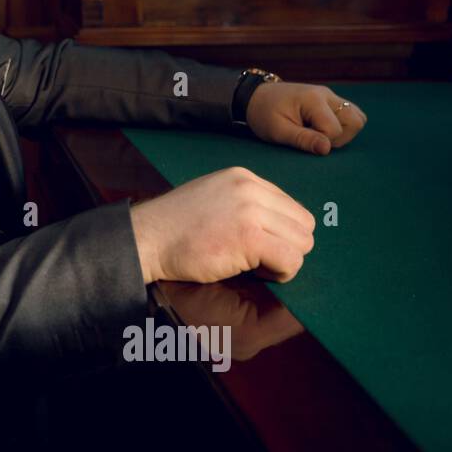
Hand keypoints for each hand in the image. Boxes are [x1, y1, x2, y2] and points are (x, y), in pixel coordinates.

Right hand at [129, 166, 314, 284]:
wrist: (147, 237)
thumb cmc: (175, 226)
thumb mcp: (213, 197)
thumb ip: (245, 203)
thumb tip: (278, 224)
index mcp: (244, 178)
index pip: (291, 207)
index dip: (281, 232)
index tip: (259, 244)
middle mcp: (251, 189)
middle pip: (303, 225)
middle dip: (287, 247)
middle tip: (260, 259)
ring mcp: (251, 212)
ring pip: (302, 244)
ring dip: (284, 261)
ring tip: (255, 266)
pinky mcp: (250, 239)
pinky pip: (290, 261)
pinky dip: (279, 274)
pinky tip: (254, 272)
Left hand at [246, 81, 366, 154]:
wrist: (255, 96)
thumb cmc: (263, 114)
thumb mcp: (277, 131)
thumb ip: (303, 139)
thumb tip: (326, 149)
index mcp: (313, 100)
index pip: (334, 129)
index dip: (322, 142)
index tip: (302, 139)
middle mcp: (327, 95)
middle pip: (356, 121)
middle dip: (340, 138)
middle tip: (315, 139)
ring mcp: (330, 97)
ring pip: (357, 117)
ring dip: (344, 132)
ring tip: (319, 134)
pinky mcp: (330, 101)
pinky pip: (350, 114)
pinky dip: (342, 126)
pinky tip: (321, 129)